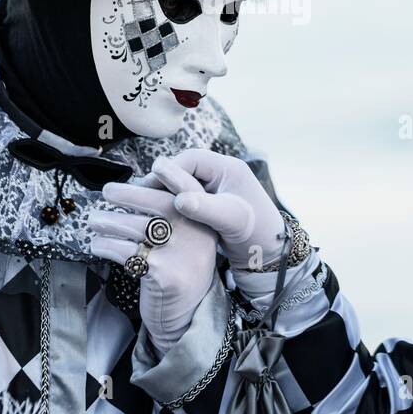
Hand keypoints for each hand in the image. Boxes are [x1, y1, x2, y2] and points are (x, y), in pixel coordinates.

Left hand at [89, 176, 218, 354]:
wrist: (184, 315)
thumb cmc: (179, 270)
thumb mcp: (188, 241)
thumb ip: (175, 216)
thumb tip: (136, 188)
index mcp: (204, 222)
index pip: (190, 190)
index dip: (173, 174)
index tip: (157, 164)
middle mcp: (197, 234)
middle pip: (157, 202)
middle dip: (128, 194)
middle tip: (108, 191)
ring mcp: (180, 253)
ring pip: (135, 226)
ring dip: (108, 221)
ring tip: (94, 221)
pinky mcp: (161, 273)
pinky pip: (125, 251)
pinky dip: (105, 246)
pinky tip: (97, 245)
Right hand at [152, 150, 285, 271]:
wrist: (271, 254)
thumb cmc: (257, 234)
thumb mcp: (231, 219)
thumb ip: (204, 207)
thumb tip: (178, 199)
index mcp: (228, 168)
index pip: (189, 159)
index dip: (166, 171)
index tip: (147, 186)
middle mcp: (222, 173)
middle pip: (184, 168)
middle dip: (163, 181)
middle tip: (141, 196)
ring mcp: (218, 187)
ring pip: (184, 183)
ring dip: (167, 192)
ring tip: (146, 206)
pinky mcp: (213, 202)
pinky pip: (188, 196)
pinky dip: (175, 203)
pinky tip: (161, 215)